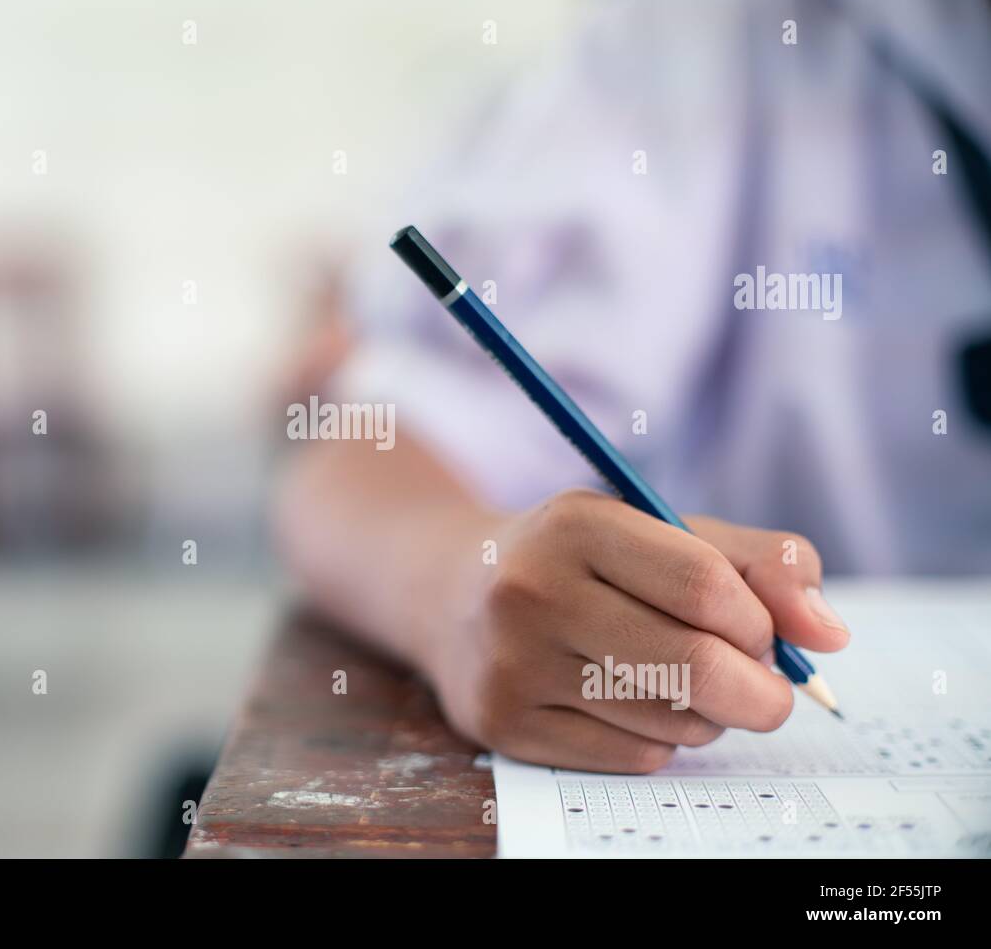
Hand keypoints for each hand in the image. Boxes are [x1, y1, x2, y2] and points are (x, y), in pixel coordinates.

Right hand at [420, 489, 850, 772]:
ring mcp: (510, 662)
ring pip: (668, 721)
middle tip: (767, 693)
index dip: (758, 622)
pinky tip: (631, 707)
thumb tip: (829, 635)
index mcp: (575, 523)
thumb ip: (760, 564)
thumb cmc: (581, 558)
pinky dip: (658, 742)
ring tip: (679, 686)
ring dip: (705, 716)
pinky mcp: (501, 724)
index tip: (761, 633)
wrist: (450, 588)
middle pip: (693, 664)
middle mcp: (530, 591)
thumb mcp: (660, 531)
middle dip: (759, 691)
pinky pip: (629, 757)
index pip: (705, 585)